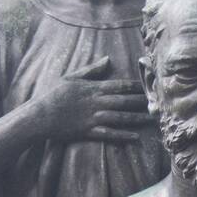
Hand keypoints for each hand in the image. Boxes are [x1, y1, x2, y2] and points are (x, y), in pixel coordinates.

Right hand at [31, 55, 153, 143]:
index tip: (148, 86)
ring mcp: (93, 118)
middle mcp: (96, 102)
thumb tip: (107, 60)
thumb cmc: (53, 94)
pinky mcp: (88, 131)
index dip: (135, 86)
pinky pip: (109, 134)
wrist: (40, 115)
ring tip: (151, 120)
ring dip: (136, 119)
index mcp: (92, 88)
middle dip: (141, 102)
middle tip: (157, 103)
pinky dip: (123, 135)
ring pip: (120, 118)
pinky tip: (135, 136)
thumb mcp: (71, 77)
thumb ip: (91, 69)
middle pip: (123, 101)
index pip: (118, 85)